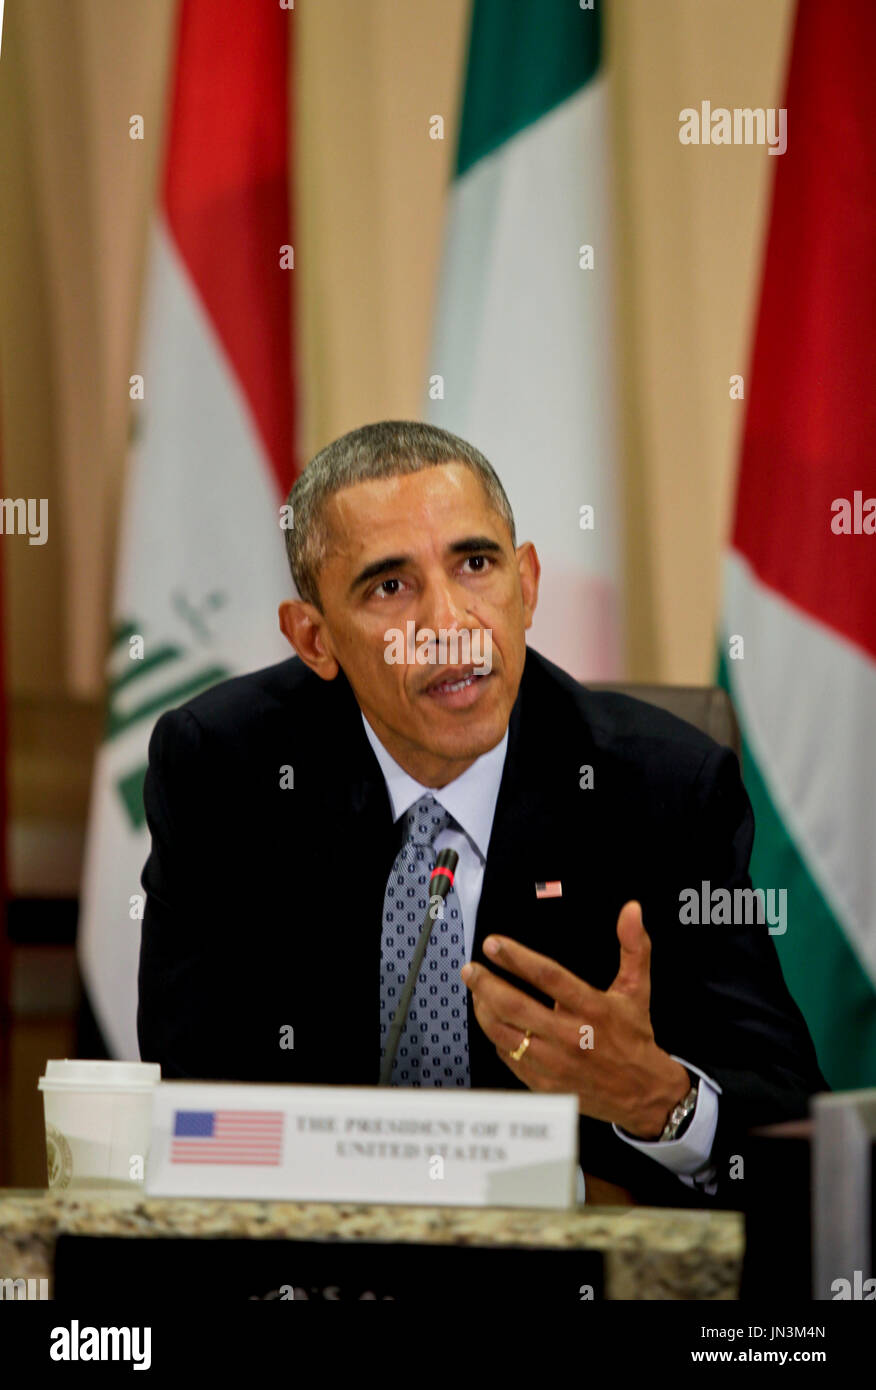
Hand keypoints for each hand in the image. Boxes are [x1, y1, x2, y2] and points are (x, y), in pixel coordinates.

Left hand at [460, 900, 689, 1136]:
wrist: (641, 1092)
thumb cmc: (634, 1036)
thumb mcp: (637, 989)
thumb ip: (633, 947)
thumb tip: (631, 910)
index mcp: (592, 1008)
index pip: (547, 976)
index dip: (516, 957)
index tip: (494, 944)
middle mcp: (571, 1036)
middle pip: (516, 1006)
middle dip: (487, 984)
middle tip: (471, 969)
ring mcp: (555, 1062)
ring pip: (505, 1033)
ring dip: (484, 1009)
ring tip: (477, 991)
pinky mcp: (544, 1083)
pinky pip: (509, 1057)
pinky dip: (496, 1036)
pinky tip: (492, 1020)